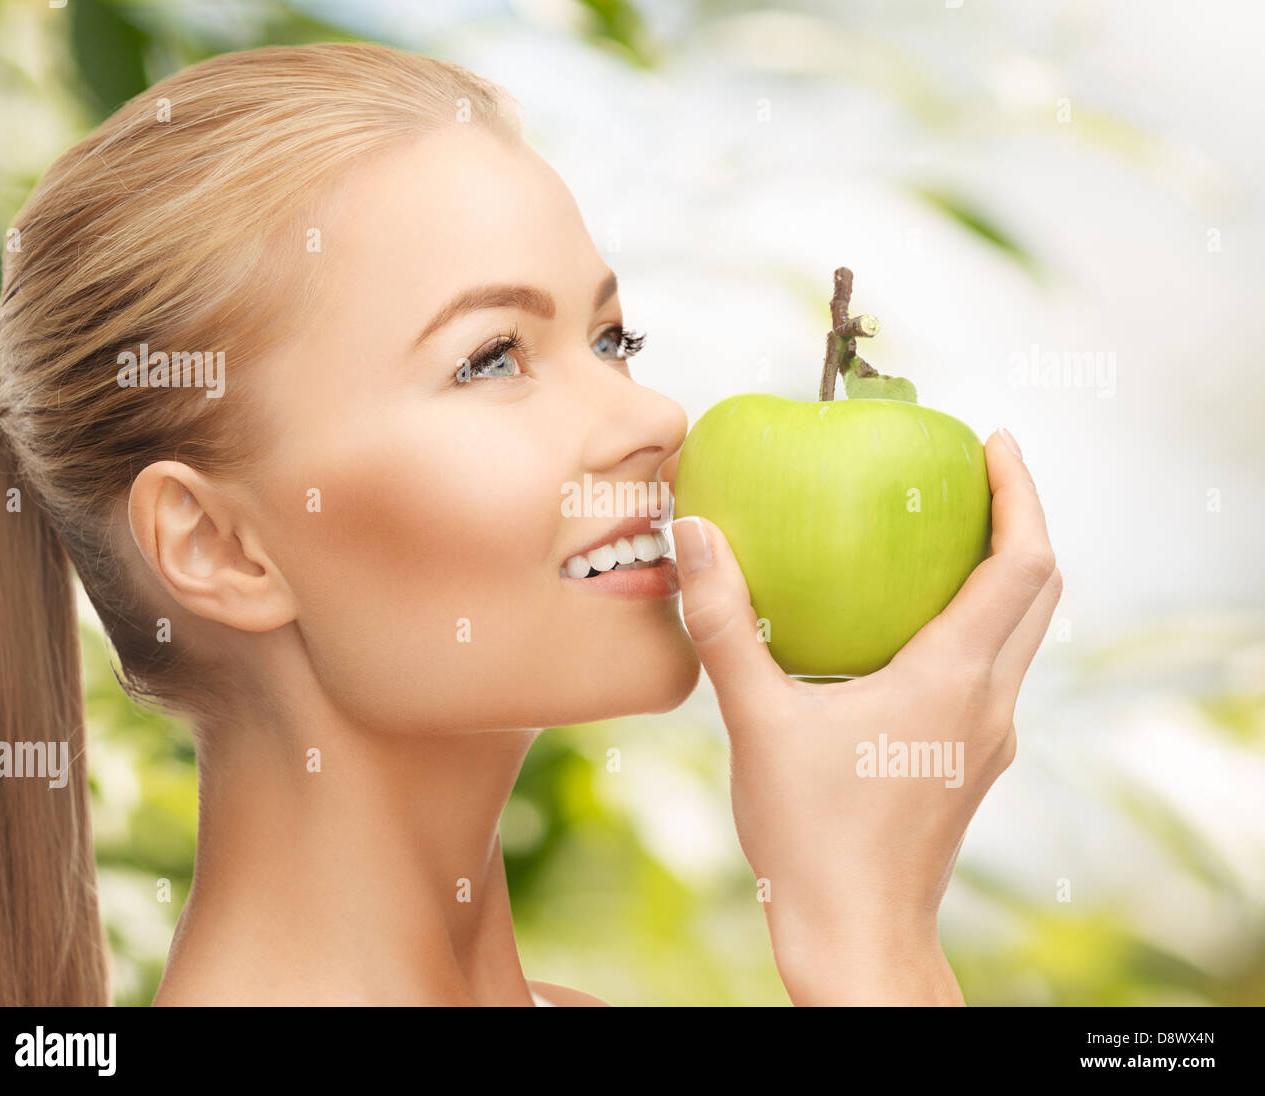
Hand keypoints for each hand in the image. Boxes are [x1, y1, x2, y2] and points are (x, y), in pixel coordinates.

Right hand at [669, 429, 1060, 1003]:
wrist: (856, 937)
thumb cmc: (813, 840)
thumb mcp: (756, 722)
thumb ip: (726, 625)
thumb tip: (696, 537)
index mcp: (950, 682)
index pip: (1020, 565)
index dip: (1019, 494)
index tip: (997, 442)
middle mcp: (987, 705)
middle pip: (1041, 592)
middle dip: (1021, 521)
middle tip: (979, 473)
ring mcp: (987, 739)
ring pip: (1022, 635)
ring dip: (1002, 575)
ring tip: (947, 536)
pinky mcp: (970, 763)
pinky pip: (992, 672)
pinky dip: (974, 626)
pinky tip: (910, 628)